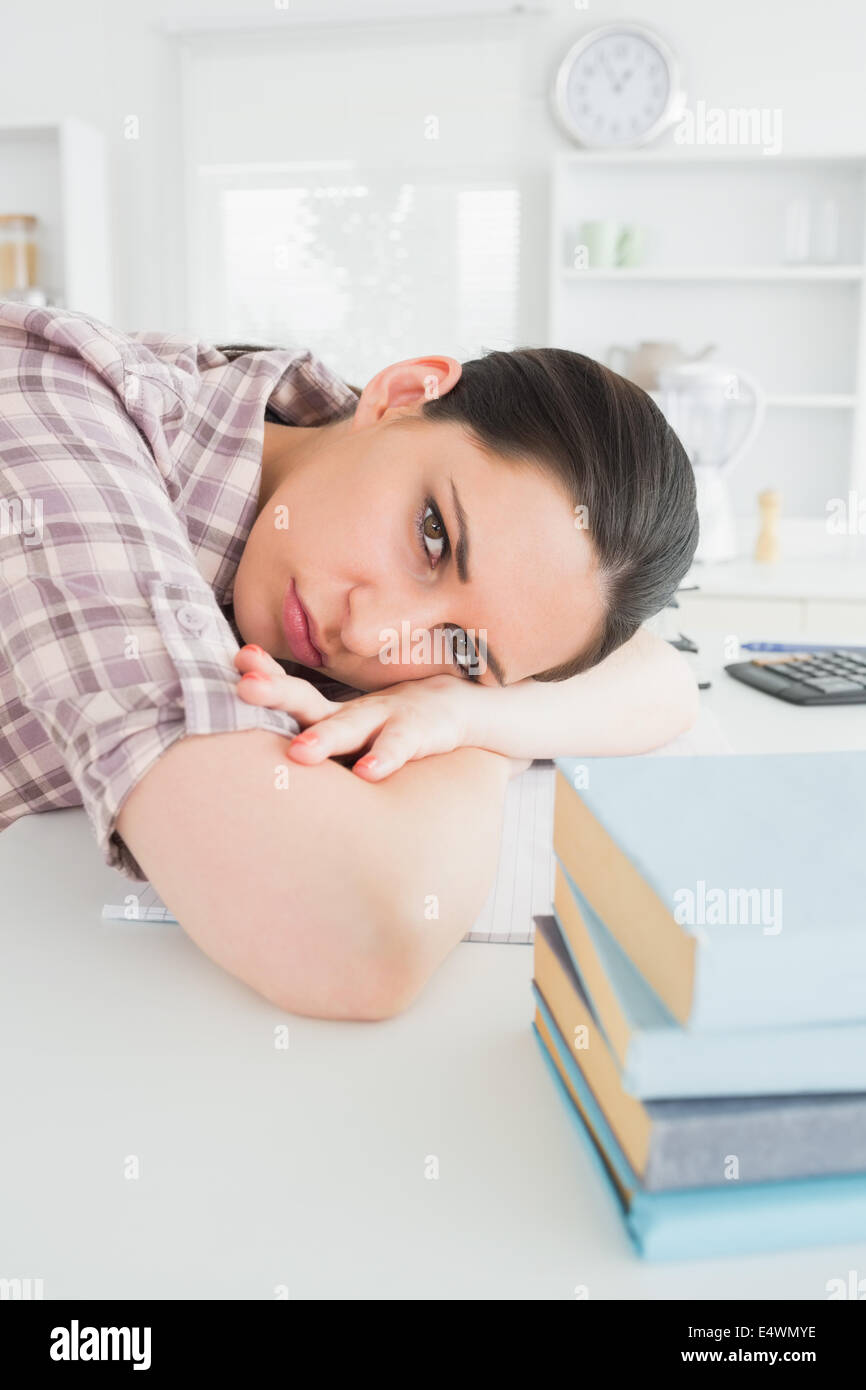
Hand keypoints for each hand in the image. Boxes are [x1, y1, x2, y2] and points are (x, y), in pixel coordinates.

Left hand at [233, 645, 475, 780]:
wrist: (465, 708)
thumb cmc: (396, 727)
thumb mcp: (354, 732)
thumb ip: (317, 739)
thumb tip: (262, 758)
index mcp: (334, 714)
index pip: (292, 693)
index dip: (266, 678)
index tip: (239, 660)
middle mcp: (355, 712)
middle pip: (309, 701)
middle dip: (277, 693)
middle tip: (246, 687)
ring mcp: (388, 718)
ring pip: (353, 727)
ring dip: (326, 736)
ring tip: (299, 751)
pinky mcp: (421, 734)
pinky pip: (399, 747)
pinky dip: (384, 759)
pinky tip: (367, 773)